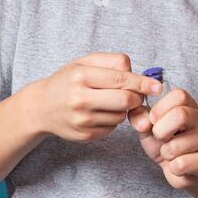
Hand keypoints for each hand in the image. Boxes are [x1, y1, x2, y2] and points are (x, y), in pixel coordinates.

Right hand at [32, 53, 159, 142]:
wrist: (40, 107)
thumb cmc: (67, 81)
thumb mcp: (83, 62)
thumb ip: (112, 62)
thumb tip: (141, 76)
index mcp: (80, 76)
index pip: (121, 80)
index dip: (143, 83)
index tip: (157, 86)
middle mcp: (80, 98)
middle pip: (126, 101)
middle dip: (136, 97)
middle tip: (133, 94)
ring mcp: (82, 120)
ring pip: (121, 116)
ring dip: (123, 109)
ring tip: (108, 102)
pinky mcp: (85, 135)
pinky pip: (112, 128)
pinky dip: (111, 120)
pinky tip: (98, 113)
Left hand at [128, 86, 197, 188]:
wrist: (179, 169)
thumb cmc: (163, 143)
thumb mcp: (147, 128)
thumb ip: (139, 118)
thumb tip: (144, 122)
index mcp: (188, 105)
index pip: (179, 95)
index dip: (159, 109)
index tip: (152, 121)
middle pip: (181, 115)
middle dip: (160, 130)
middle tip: (159, 138)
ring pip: (177, 145)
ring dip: (165, 152)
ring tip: (170, 153)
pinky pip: (181, 164)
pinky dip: (173, 168)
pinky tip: (179, 165)